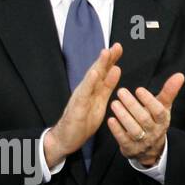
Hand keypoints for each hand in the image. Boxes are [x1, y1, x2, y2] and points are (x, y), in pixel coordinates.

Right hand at [42, 44, 122, 168]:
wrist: (66, 138)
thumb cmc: (82, 122)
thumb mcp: (100, 102)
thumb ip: (106, 87)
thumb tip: (116, 70)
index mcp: (94, 90)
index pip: (103, 72)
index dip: (111, 60)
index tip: (119, 48)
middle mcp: (86, 90)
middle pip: (97, 71)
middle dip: (107, 58)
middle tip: (116, 46)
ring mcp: (81, 97)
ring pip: (91, 79)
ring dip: (98, 65)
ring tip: (106, 53)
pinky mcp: (77, 107)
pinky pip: (84, 93)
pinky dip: (89, 82)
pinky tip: (94, 73)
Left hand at [107, 73, 184, 165]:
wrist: (151, 149)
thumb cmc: (155, 122)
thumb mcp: (163, 108)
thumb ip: (169, 92)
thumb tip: (180, 75)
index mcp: (163, 121)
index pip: (159, 111)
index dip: (149, 101)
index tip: (139, 89)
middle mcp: (154, 132)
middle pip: (144, 119)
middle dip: (132, 105)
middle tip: (121, 91)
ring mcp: (142, 142)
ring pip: (134, 130)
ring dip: (123, 116)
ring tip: (114, 103)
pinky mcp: (131, 149)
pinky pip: (123, 140)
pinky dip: (117, 130)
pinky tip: (110, 119)